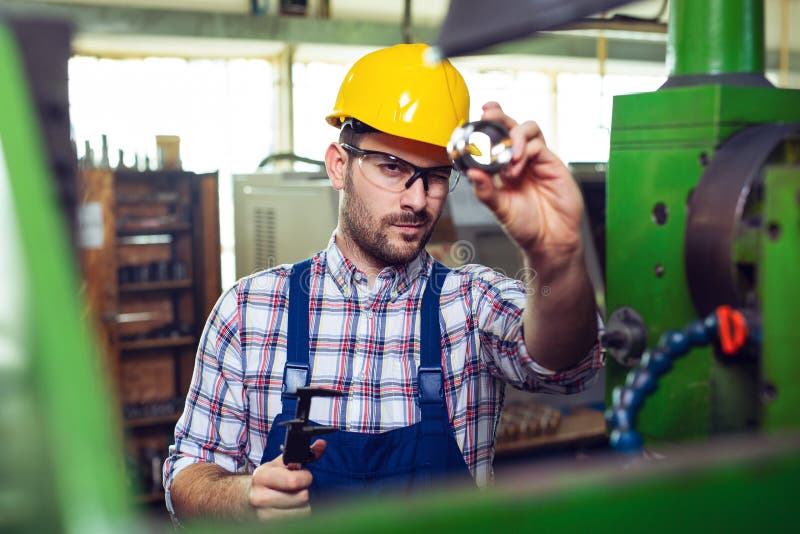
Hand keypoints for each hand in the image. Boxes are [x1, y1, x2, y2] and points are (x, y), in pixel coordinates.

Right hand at [248, 440, 326, 520]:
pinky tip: (290, 508)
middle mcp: (260, 497)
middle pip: (302, 497)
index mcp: (262, 476)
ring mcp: (264, 515)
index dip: (305, 477)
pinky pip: (299, 521)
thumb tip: (322, 444)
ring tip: (293, 498)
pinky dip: (299, 514)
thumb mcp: (281, 464)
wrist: (246, 499)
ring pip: (303, 511)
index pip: (293, 481)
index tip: (304, 476)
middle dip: (304, 490)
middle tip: (297, 488)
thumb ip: (305, 453)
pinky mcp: (270, 526)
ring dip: (303, 505)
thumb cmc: (268, 479)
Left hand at [468, 102, 584, 257]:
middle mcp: (520, 160)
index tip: (475, 117)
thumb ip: (486, 191)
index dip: (487, 125)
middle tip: (488, 115)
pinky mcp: (552, 164)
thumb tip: (471, 172)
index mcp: (504, 168)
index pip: (495, 139)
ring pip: (528, 130)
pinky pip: (538, 146)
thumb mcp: (499, 208)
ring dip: (514, 137)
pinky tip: (516, 170)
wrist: (550, 240)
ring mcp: (536, 160)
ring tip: (508, 159)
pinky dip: (525, 151)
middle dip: (499, 117)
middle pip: (511, 126)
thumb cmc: (525, 226)